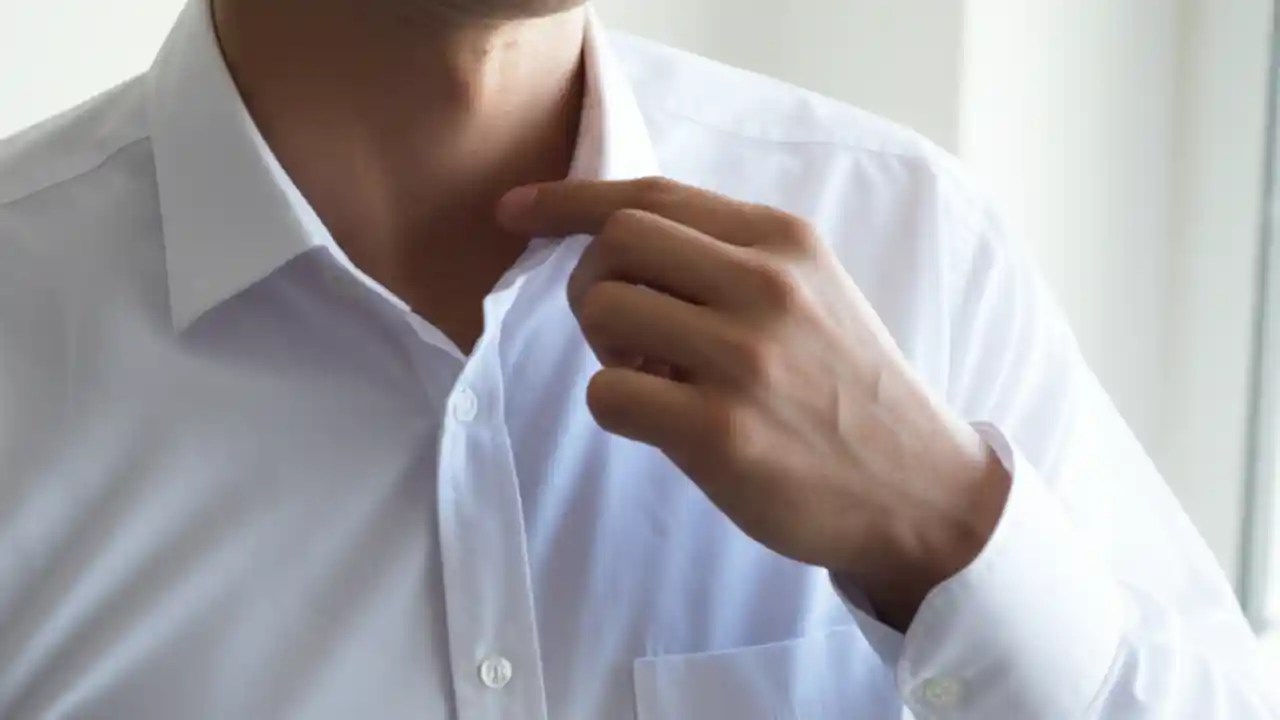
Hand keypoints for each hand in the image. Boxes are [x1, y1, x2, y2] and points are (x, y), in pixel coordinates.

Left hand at [497, 177, 1011, 628]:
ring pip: (604, 310)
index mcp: (784, 241)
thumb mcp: (811, 292)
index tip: (518, 210)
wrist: (918, 487)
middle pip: (616, 240)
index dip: (570, 199)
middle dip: (589, 280)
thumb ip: (728, 258)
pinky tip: (661, 422)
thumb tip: (614, 244)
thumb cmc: (847, 389)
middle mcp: (765, 285)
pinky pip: (607, 394)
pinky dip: (614, 406)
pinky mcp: (721, 432)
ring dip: (603, 347)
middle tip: (618, 329)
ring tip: (651, 376)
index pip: (652, 194)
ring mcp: (744, 358)